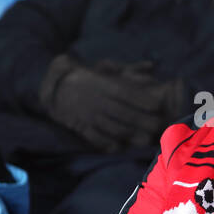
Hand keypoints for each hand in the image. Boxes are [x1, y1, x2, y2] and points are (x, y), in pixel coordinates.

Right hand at [39, 55, 183, 151]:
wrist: (55, 87)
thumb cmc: (87, 78)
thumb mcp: (104, 70)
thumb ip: (128, 70)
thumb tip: (151, 66)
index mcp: (102, 85)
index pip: (124, 93)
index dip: (141, 99)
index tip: (158, 105)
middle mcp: (96, 100)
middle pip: (122, 112)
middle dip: (141, 120)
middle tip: (158, 126)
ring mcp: (88, 114)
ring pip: (110, 126)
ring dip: (129, 134)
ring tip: (145, 140)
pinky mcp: (81, 126)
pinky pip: (94, 137)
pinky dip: (106, 143)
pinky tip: (120, 148)